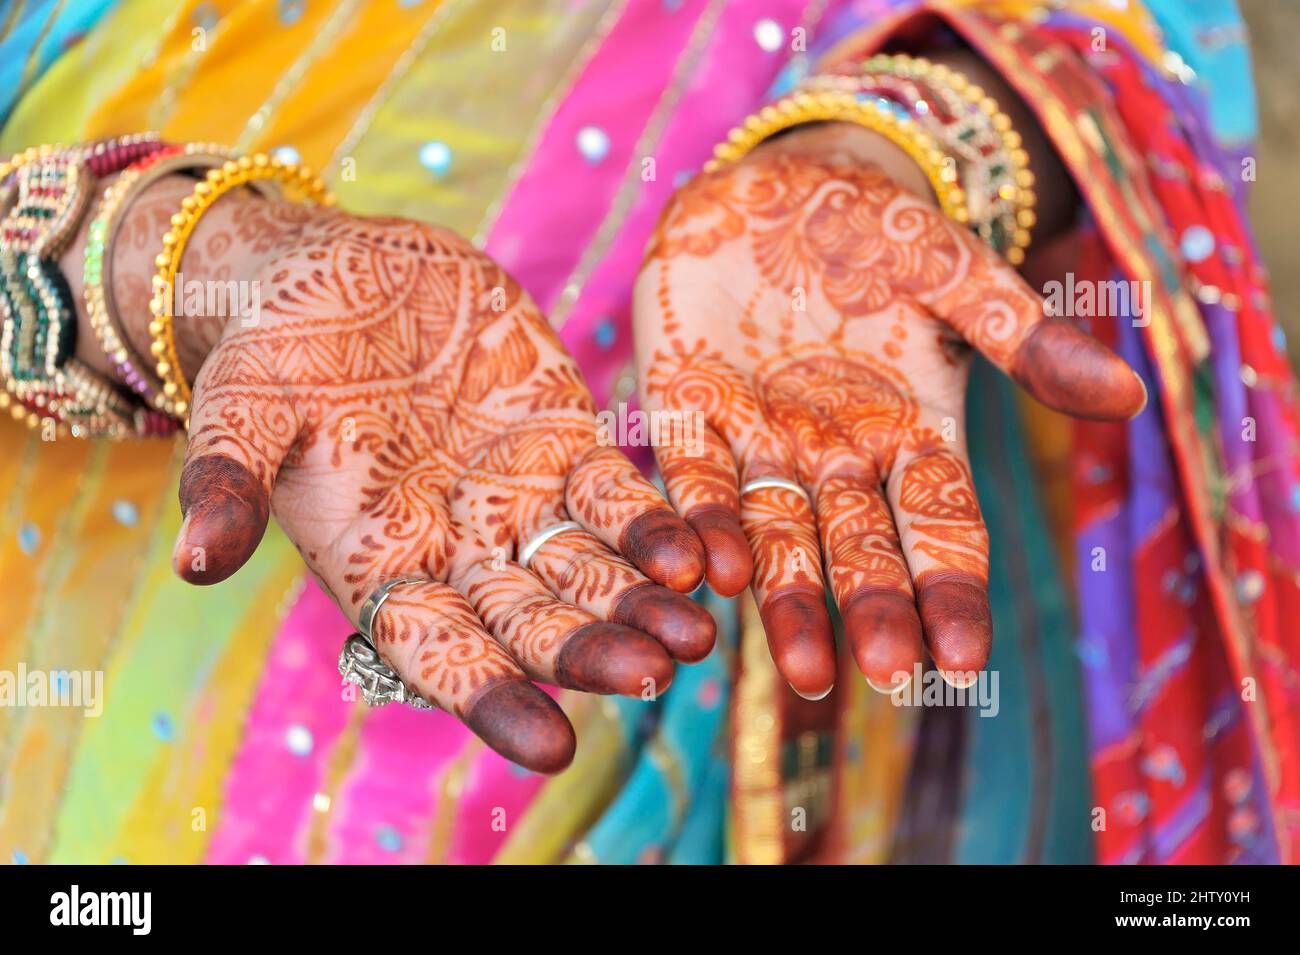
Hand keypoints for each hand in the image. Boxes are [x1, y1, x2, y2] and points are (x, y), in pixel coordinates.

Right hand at [174, 207, 713, 772]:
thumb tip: (193, 563)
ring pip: (590, 570)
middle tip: (654, 677)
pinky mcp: (566, 442)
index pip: (438, 650)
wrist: (340, 268)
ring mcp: (519, 499)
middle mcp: (459, 548)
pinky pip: (621, 497)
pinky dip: (659, 526)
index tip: (551, 749)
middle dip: (589, 653)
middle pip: (532, 622)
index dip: (491, 698)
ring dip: (642, 604)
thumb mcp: (240, 406)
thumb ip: (228, 484)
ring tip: (697, 633)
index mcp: (380, 564)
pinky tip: (700, 554)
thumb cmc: (275, 345)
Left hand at [633, 132, 1144, 698]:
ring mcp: (757, 438)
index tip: (963, 661)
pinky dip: (702, 520)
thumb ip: (1022, 335)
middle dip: (871, 606)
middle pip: (858, 545)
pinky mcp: (684, 408)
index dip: (952, 590)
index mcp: (909, 430)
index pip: (940, 525)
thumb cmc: (876, 226)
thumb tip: (1129, 397)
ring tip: (799, 670)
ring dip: (784, 597)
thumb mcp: (953, 271)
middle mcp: (834, 454)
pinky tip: (711, 570)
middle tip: (881, 670)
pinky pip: (693, 476)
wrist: (776, 180)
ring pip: (774, 533)